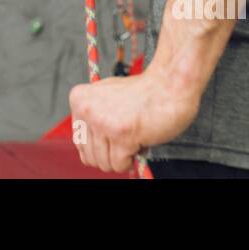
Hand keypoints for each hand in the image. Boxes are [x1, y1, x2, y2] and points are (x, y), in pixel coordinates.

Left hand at [68, 68, 199, 172]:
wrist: (169, 84)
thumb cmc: (142, 92)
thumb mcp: (106, 96)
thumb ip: (91, 117)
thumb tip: (83, 149)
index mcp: (79, 99)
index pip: (78, 141)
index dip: (99, 145)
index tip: (114, 135)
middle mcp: (86, 110)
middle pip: (89, 156)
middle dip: (110, 154)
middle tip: (125, 139)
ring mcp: (103, 122)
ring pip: (104, 163)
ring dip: (121, 158)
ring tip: (133, 137)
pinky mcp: (122, 134)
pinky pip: (119, 164)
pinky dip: (131, 160)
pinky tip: (138, 141)